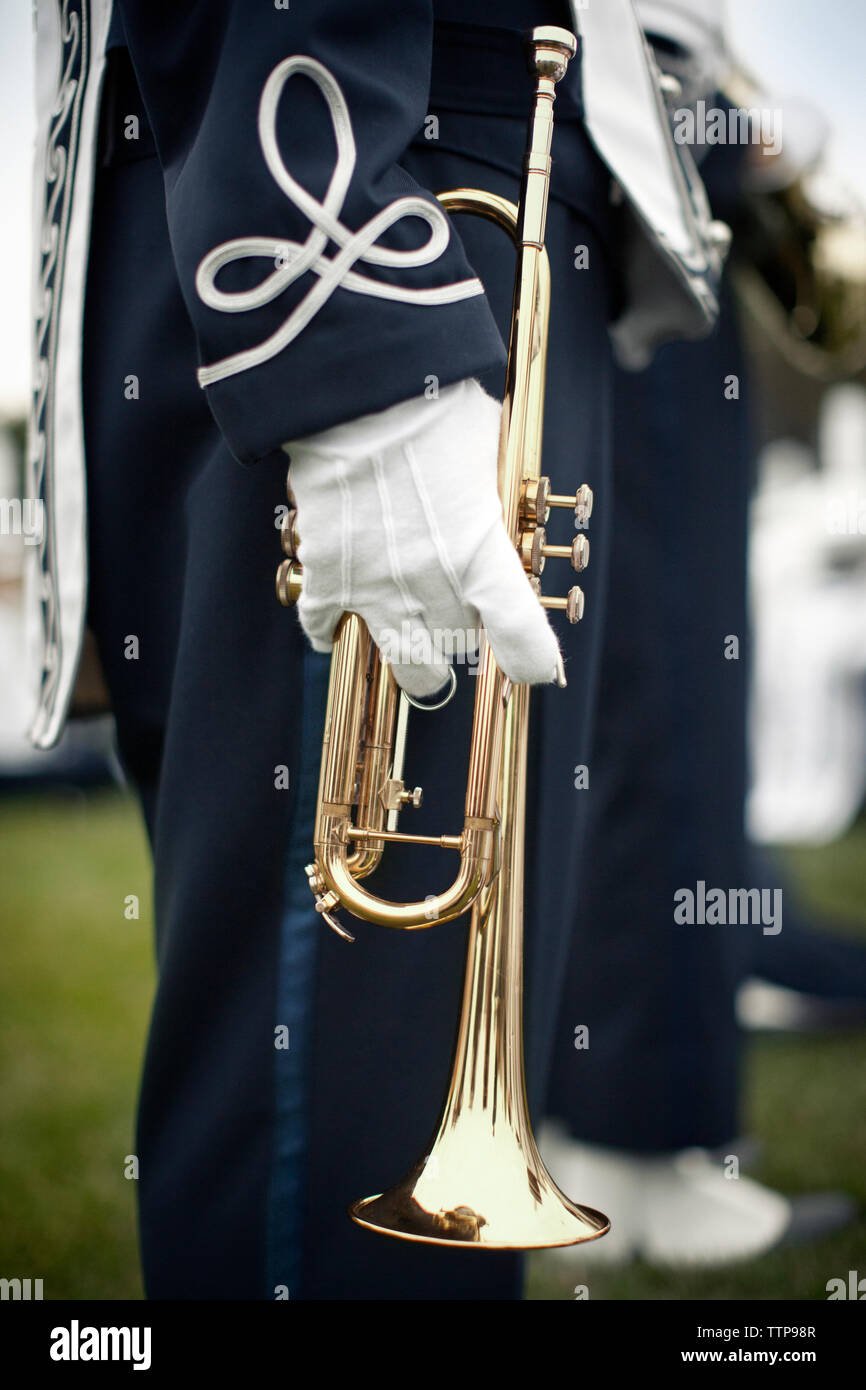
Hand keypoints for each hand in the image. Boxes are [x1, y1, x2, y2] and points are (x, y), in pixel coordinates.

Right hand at [283, 377, 560, 696]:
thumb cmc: (430, 401)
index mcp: (481, 550)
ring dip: (417, 666)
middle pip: (459, 649)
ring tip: (419, 661)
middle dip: (466, 644)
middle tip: (462, 632)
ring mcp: (375, 584)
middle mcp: (432, 581)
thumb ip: (490, 497)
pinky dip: (330, 632)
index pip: (519, 633)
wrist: (352, 385)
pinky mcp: (325, 574)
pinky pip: (324, 627)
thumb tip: (489, 506)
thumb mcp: (488, 449)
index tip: (535, 667)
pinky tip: (335, 627)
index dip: (533, 659)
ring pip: (404, 663)